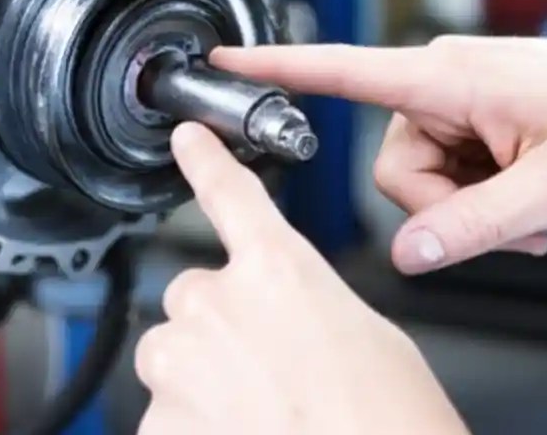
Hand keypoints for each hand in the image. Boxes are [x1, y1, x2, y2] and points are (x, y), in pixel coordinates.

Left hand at [135, 123, 467, 434]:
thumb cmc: (388, 422)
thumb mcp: (368, 336)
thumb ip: (304, 305)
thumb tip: (286, 318)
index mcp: (277, 270)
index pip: (230, 195)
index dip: (205, 161)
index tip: (187, 140)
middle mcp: (216, 305)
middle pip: (194, 297)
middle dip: (220, 328)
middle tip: (272, 371)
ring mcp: (180, 365)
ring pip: (174, 359)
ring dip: (202, 382)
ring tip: (263, 415)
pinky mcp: (158, 424)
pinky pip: (166, 417)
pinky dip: (193, 429)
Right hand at [213, 34, 546, 274]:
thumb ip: (470, 227)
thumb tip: (406, 255)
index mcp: (445, 79)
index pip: (340, 70)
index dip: (274, 69)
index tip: (223, 64)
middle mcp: (443, 84)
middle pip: (397, 171)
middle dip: (450, 211)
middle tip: (516, 221)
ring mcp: (461, 101)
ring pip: (428, 179)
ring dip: (479, 208)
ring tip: (541, 206)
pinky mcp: (479, 117)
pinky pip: (456, 173)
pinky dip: (492, 196)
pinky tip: (537, 197)